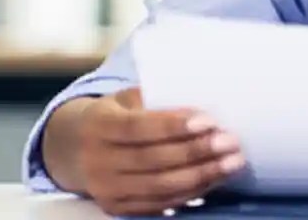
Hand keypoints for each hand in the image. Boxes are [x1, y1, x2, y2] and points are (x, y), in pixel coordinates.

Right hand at [77, 88, 245, 216]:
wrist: (74, 148)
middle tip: (231, 143)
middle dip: (196, 152)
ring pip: (160, 186)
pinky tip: (214, 179)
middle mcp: (98, 160)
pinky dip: (191, 193)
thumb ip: (155, 100)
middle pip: (152, 160)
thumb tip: (204, 102)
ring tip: (233, 162)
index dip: (173, 126)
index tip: (210, 121)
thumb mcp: (125, 99)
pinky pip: (160, 204)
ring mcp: (106, 189)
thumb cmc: (115, 115)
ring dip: (202, 176)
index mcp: (98, 125)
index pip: (137, 127)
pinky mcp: (117, 208)